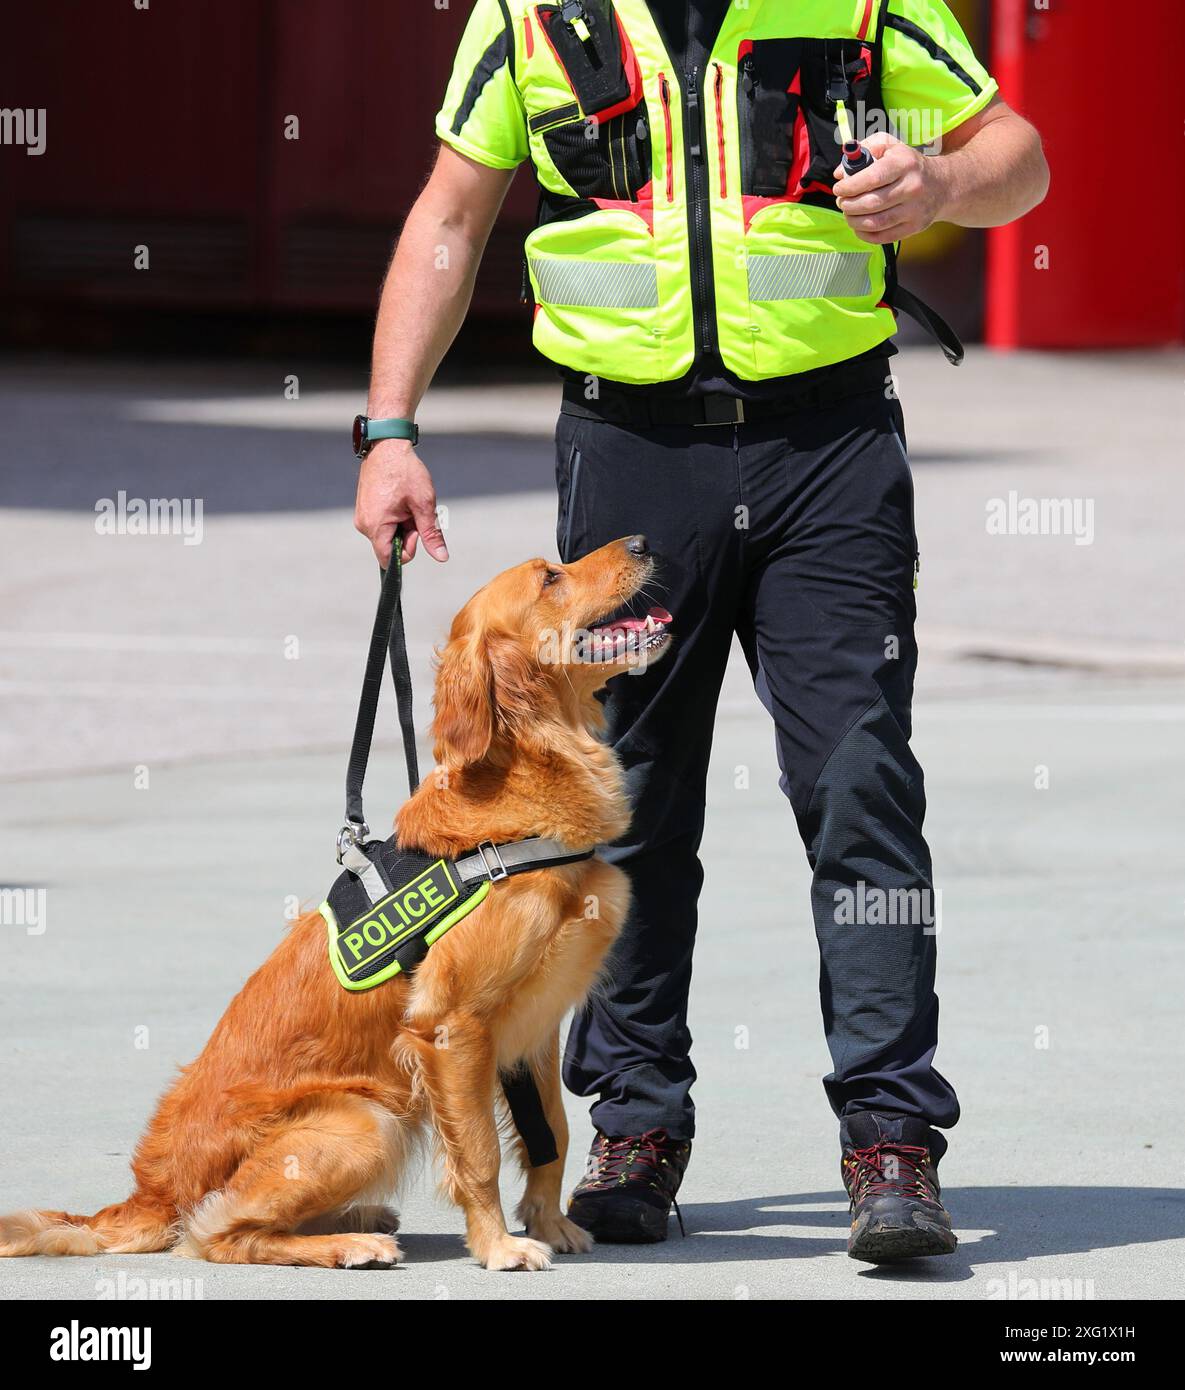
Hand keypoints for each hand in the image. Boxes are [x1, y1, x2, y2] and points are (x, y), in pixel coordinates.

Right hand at [354, 439, 448, 566]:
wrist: (387, 444)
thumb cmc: (406, 472)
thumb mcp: (424, 504)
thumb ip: (431, 534)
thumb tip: (442, 557)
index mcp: (375, 526)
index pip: (390, 560)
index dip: (409, 548)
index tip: (415, 526)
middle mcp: (364, 525)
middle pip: (390, 547)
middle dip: (407, 533)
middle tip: (413, 509)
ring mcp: (362, 517)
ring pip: (388, 535)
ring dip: (402, 524)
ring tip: (406, 501)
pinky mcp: (364, 510)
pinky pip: (381, 525)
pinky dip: (394, 517)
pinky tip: (399, 499)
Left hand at [832, 131, 945, 244]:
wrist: (942, 185)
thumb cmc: (909, 165)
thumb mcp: (891, 146)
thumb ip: (864, 151)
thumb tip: (840, 173)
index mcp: (904, 164)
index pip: (872, 178)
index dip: (850, 186)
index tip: (838, 188)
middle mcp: (912, 187)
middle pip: (872, 203)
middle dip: (849, 205)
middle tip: (841, 202)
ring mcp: (914, 210)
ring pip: (876, 223)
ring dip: (854, 221)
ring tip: (848, 213)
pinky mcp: (914, 227)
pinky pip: (883, 237)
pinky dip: (865, 234)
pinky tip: (859, 226)